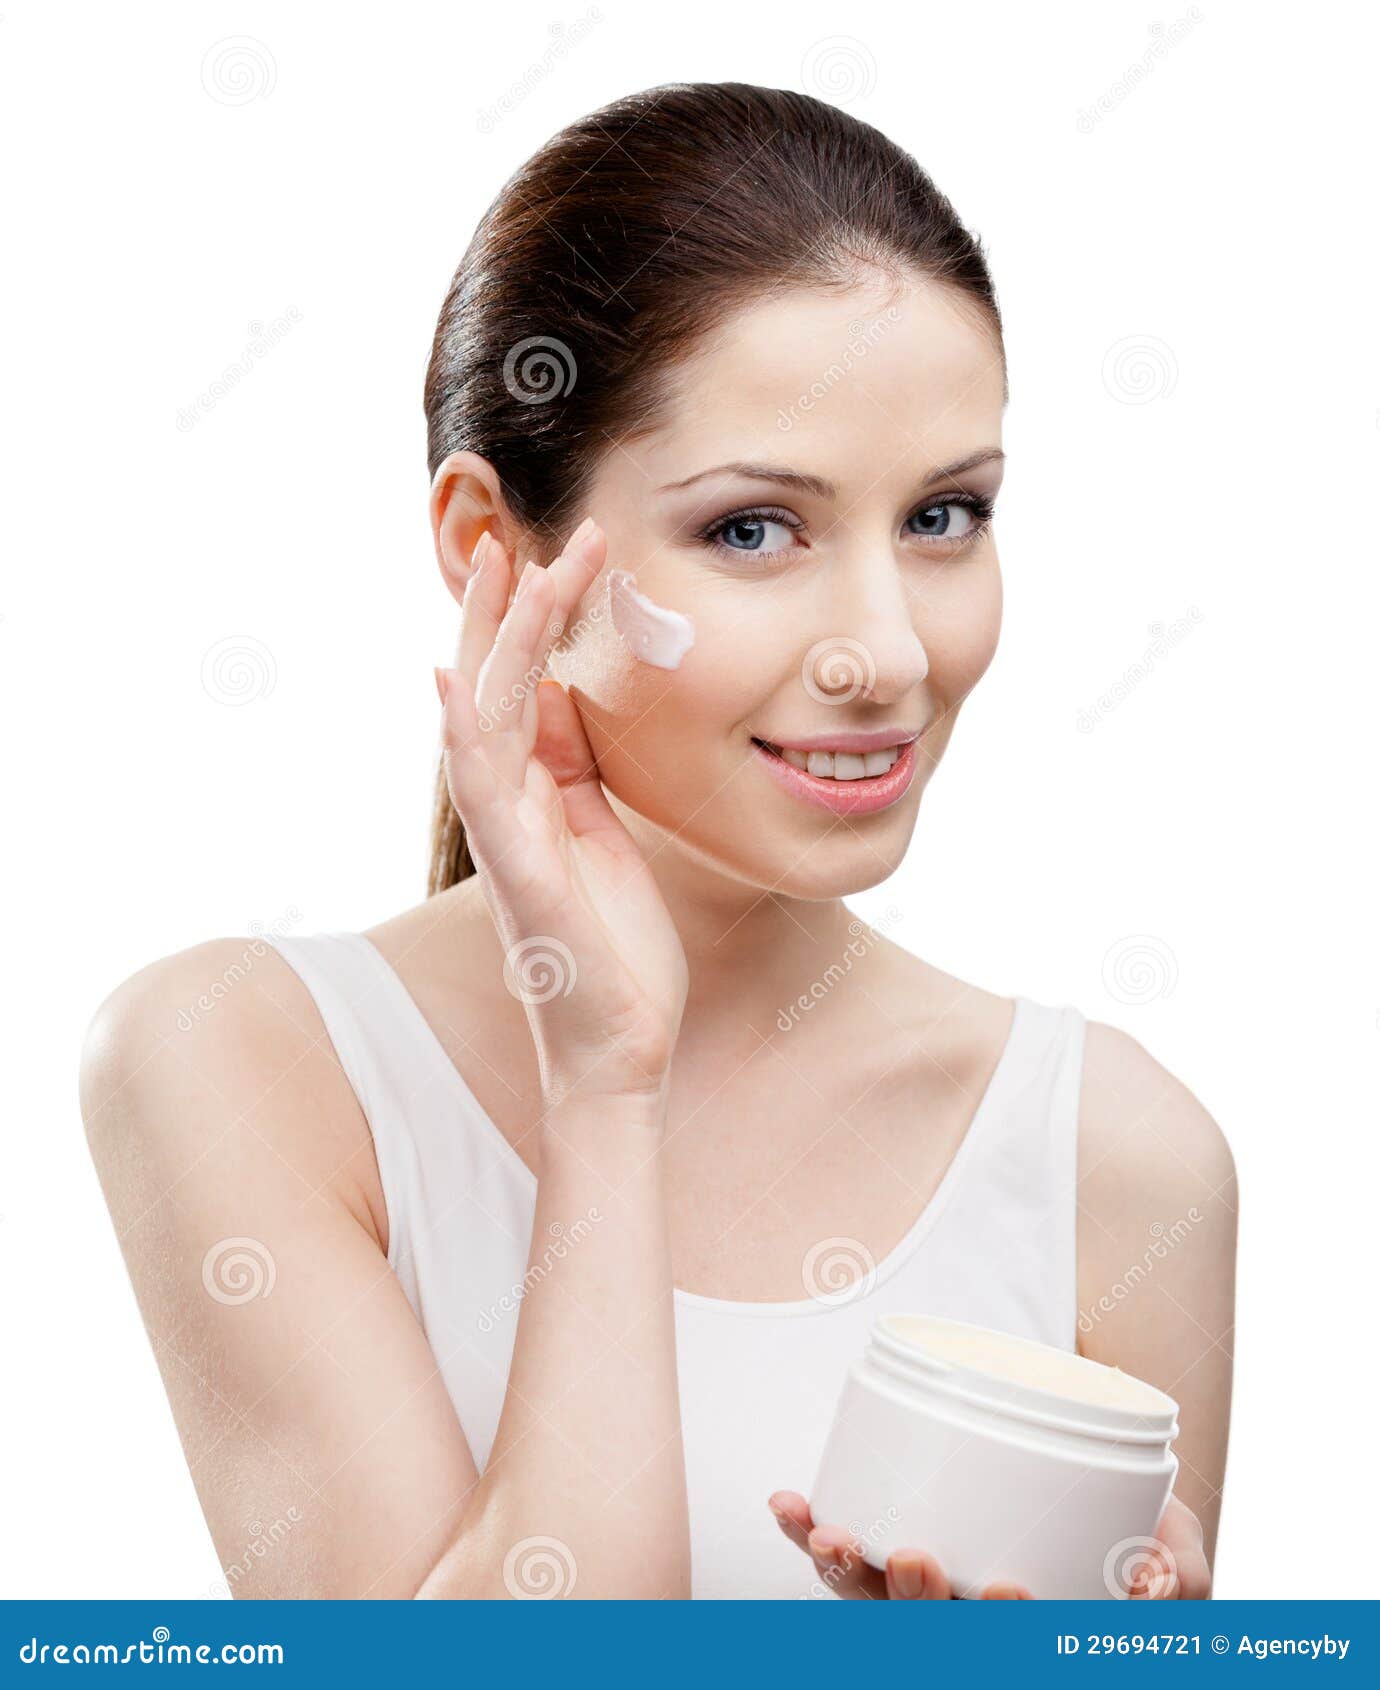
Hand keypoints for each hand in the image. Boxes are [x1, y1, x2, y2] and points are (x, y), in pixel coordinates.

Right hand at [437, 519, 688, 1105]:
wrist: (621, 1046)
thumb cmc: (614, 946)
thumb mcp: (602, 834)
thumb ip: (574, 769)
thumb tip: (564, 696)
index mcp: (533, 795)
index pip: (523, 690)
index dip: (529, 624)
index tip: (554, 556)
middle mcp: (507, 808)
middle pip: (494, 689)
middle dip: (506, 613)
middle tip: (520, 536)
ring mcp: (506, 840)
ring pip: (484, 723)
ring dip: (495, 647)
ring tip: (508, 572)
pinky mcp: (519, 877)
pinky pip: (484, 797)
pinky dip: (467, 737)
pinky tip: (456, 682)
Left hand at [767, 1489, 1210, 1598]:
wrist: (1102, 1490)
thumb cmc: (1142, 1536)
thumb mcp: (1176, 1559)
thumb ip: (1175, 1577)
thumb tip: (1153, 1581)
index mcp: (1026, 1634)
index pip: (998, 1651)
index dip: (999, 1632)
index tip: (1010, 1595)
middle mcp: (969, 1623)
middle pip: (926, 1634)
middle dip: (913, 1603)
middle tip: (917, 1558)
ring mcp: (924, 1592)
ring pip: (871, 1605)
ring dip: (843, 1572)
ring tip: (831, 1537)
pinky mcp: (888, 1548)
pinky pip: (841, 1556)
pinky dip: (807, 1534)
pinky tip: (789, 1507)